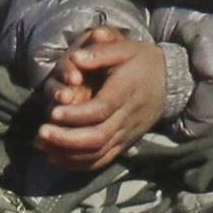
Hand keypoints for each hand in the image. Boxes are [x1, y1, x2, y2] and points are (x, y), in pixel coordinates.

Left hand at [35, 26, 165, 167]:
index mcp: (126, 93)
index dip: (76, 115)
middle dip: (66, 140)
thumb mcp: (126, 48)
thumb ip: (101, 51)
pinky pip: (100, 161)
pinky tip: (56, 157)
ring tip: (41, 145)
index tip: (53, 112)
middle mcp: (127, 118)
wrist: (171, 82)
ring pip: (97, 155)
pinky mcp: (124, 144)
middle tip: (41, 132)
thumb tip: (76, 57)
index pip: (100, 111)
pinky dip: (77, 164)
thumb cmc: (142, 62)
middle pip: (96, 138)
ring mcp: (126, 134)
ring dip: (67, 154)